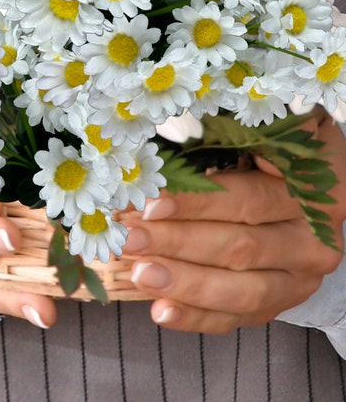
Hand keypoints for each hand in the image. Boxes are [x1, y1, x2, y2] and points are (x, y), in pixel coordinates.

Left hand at [120, 114, 345, 333]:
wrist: (312, 186)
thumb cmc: (276, 148)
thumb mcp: (269, 129)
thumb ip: (236, 131)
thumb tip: (177, 125)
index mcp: (310, 193)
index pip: (247, 200)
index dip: (198, 203)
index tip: (151, 202)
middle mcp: (311, 241)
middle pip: (240, 247)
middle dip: (178, 244)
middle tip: (130, 238)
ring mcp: (298, 278)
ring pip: (242, 290)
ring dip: (186, 283)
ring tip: (140, 274)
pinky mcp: (280, 303)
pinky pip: (238, 317)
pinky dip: (198, 317)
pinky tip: (162, 311)